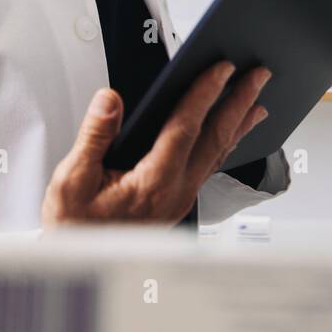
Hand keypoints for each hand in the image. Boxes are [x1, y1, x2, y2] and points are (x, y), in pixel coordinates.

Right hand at [41, 61, 270, 226]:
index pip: (186, 127)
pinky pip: (210, 167)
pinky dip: (225, 145)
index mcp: (153, 182)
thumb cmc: (77, 227)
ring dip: (239, 124)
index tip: (222, 68)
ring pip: (218, 154)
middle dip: (239, 102)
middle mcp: (176, 191)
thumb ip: (94, 136)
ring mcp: (181, 198)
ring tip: (257, 104)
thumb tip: (110, 100)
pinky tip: (230, 138)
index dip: (205, 93)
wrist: (82, 263)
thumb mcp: (72, 180)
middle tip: (259, 75)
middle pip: (216, 138)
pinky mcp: (178, 202)